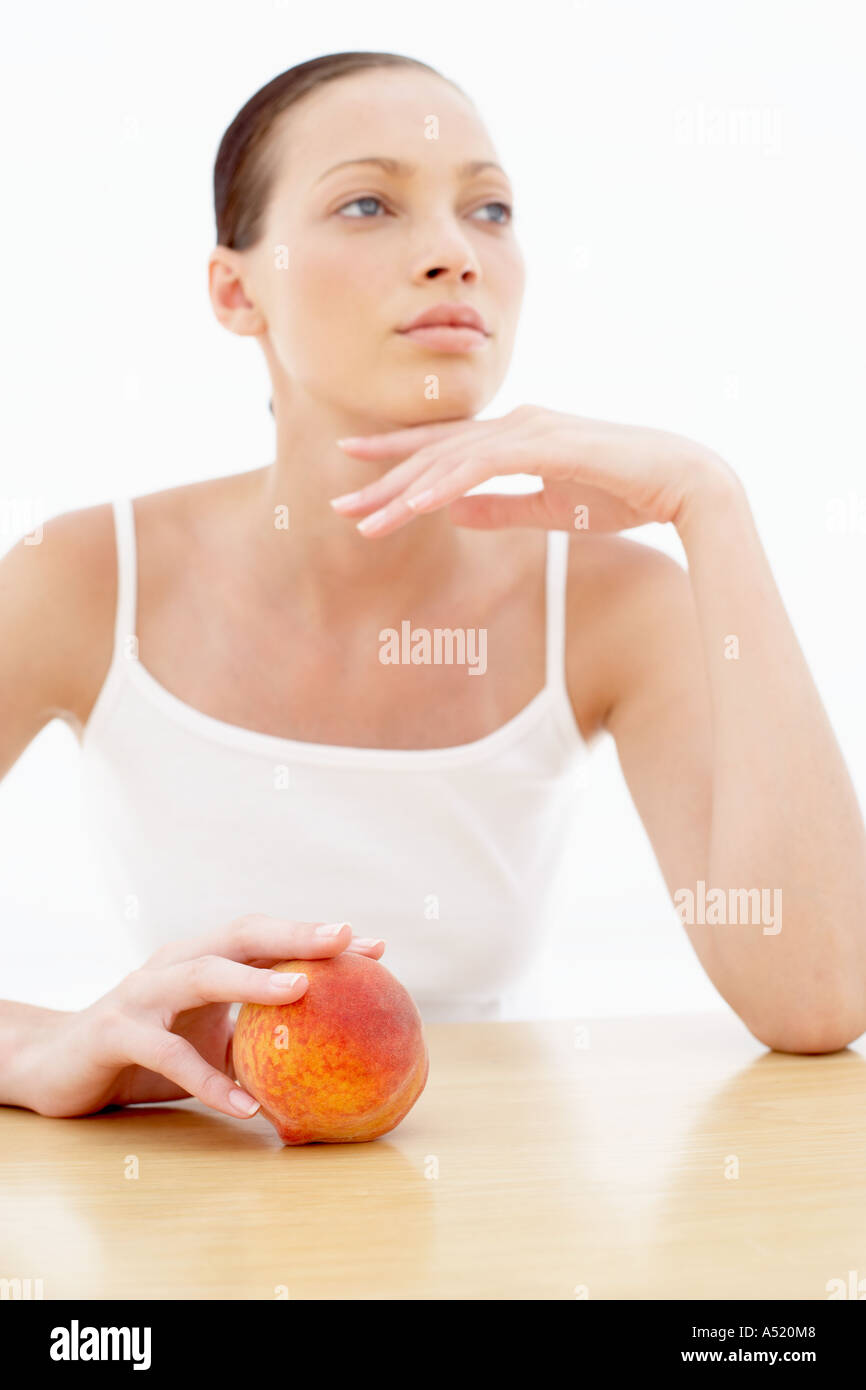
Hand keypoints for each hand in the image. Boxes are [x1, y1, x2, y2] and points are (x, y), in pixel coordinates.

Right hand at [29, 918, 382, 1119]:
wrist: (58, 1066)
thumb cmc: (147, 1051)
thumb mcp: (209, 1042)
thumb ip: (257, 1042)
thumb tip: (330, 1065)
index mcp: (202, 957)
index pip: (265, 936)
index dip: (316, 937)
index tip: (374, 948)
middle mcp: (175, 962)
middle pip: (239, 935)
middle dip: (294, 935)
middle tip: (344, 942)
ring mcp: (143, 992)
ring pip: (202, 975)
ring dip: (252, 982)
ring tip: (301, 992)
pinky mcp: (117, 1033)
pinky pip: (170, 1054)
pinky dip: (210, 1079)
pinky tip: (248, 1105)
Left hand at [330, 404, 738, 536]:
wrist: (683, 484)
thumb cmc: (624, 493)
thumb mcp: (548, 509)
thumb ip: (499, 507)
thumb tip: (450, 512)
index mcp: (516, 437)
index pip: (444, 448)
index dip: (396, 459)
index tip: (353, 472)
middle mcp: (517, 424)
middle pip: (436, 452)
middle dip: (384, 479)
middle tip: (338, 505)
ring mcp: (532, 430)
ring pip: (452, 459)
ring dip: (406, 491)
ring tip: (366, 518)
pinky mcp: (550, 445)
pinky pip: (487, 465)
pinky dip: (449, 483)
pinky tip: (418, 504)